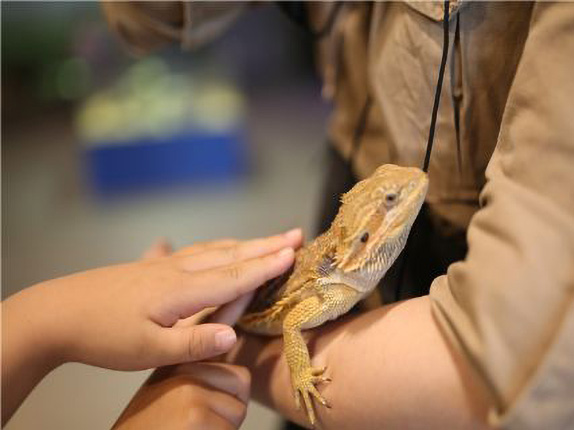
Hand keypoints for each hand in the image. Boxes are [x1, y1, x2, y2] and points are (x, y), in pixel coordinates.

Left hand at [2, 229, 300, 422]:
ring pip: (213, 250)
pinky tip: (205, 247)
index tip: (293, 252)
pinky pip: (192, 252)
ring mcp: (164, 265)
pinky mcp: (151, 268)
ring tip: (266, 240)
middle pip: (230, 255)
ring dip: (244, 244)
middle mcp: (178, 270)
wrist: (57, 312)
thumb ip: (192, 344)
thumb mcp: (148, 350)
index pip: (235, 276)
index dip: (266, 265)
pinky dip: (213, 248)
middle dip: (265, 245)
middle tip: (295, 234)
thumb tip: (233, 337)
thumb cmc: (103, 335)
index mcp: (182, 290)